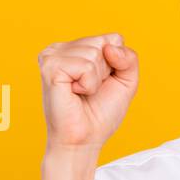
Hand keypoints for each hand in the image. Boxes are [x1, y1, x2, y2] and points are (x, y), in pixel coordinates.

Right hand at [37, 32, 139, 151]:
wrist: (84, 140)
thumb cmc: (101, 113)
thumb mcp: (126, 81)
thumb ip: (129, 58)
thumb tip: (109, 47)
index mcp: (76, 48)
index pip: (112, 38)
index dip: (117, 64)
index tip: (102, 83)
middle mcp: (62, 48)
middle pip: (104, 43)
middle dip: (106, 71)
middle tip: (90, 90)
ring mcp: (53, 55)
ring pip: (94, 53)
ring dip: (95, 80)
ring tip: (81, 92)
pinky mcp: (50, 67)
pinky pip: (85, 66)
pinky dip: (88, 84)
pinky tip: (74, 93)